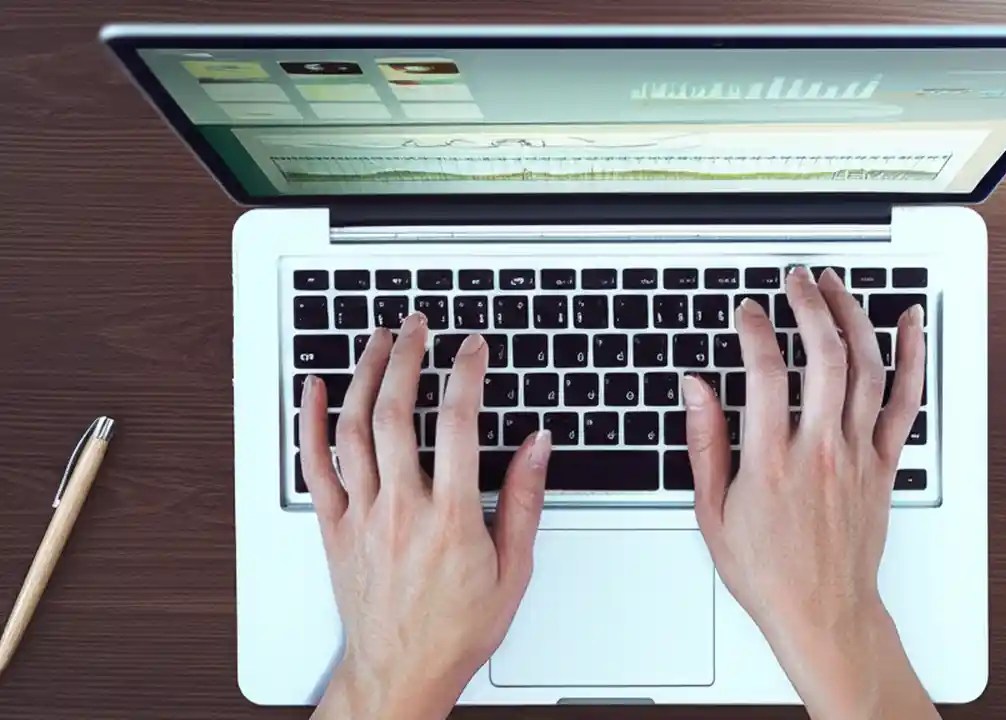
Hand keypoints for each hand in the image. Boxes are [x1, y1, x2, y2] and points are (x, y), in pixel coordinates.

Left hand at [300, 314, 550, 719]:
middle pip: (396, 413)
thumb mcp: (513, 570)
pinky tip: (314, 389)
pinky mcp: (334, 529)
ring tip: (379, 341)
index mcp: (451, 518)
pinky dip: (310, 422)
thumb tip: (537, 446)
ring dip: (365, 376)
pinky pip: (314, 466)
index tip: (473, 348)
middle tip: (419, 327)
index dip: (466, 374)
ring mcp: (361, 517)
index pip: (458, 424)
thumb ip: (525, 501)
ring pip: (353, 430)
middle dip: (409, 357)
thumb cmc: (457, 629)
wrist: (401, 673)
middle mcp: (401, 510)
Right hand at [683, 267, 936, 719]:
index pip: (764, 372)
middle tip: (795, 279)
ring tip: (835, 286)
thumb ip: (706, 443)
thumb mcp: (713, 512)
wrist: (823, 614)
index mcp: (771, 461)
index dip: (754, 329)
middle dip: (808, 305)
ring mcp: (858, 455)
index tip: (746, 311)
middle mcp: (820, 450)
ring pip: (864, 368)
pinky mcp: (884, 465)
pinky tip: (908, 324)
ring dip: (851, 317)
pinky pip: (904, 401)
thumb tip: (698, 389)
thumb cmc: (768, 572)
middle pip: (822, 356)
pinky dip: (911, 357)